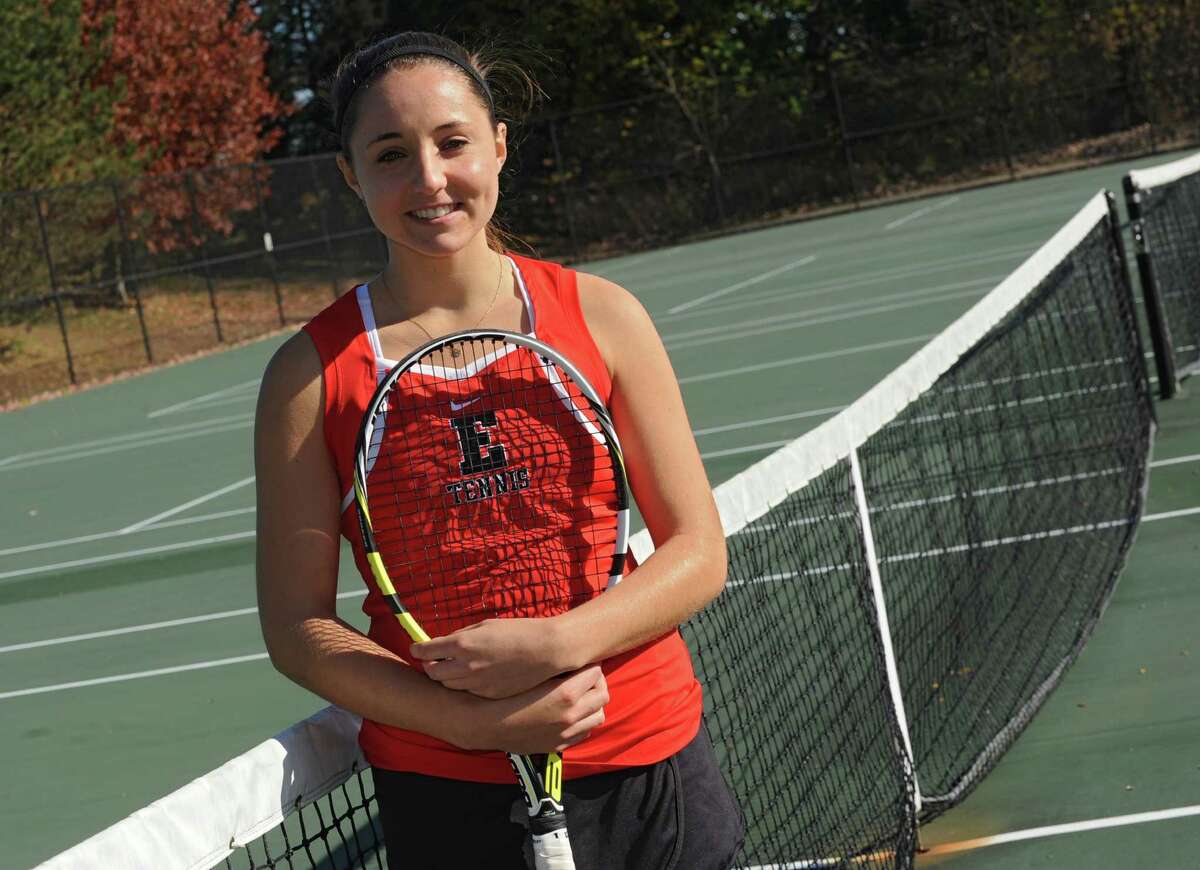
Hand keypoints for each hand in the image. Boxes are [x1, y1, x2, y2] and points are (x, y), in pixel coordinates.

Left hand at [410, 618, 567, 698]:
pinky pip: (468, 692)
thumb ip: (462, 636)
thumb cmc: (518, 632)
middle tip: (433, 660)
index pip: (426, 651)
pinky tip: (475, 676)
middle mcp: (466, 666)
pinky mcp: (488, 695)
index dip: (417, 650)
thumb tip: (445, 642)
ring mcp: (477, 684)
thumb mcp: (486, 626)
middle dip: (430, 665)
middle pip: (432, 672)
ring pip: (448, 684)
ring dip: (446, 676)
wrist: (546, 651)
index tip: (416, 648)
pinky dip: (466, 685)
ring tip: (455, 667)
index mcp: (463, 644)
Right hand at [451, 665, 608, 754]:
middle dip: (597, 683)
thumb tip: (566, 655)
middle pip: (602, 694)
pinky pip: (584, 732)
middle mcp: (571, 714)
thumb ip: (553, 665)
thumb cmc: (502, 692)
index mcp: (566, 692)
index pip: (595, 672)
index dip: (590, 664)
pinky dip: (582, 722)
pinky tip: (569, 713)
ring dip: (593, 704)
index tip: (583, 661)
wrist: (483, 723)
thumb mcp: (530, 674)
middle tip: (585, 677)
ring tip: (580, 696)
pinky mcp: (558, 745)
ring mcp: (566, 732)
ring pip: (598, 716)